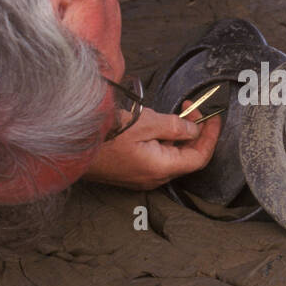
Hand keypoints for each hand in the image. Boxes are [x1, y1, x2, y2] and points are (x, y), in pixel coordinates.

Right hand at [82, 104, 220, 189]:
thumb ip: (175, 126)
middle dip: (195, 133)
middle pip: (187, 157)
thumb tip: (194, 129)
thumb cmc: (106, 135)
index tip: (213, 116)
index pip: (199, 157)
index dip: (210, 136)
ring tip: (173, 113)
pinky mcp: (132, 172)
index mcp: (162, 167)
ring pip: (171, 157)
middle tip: (191, 108)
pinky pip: (157, 158)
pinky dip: (163, 141)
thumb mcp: (146, 123)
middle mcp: (155, 177)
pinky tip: (156, 125)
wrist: (73, 145)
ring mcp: (142, 177)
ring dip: (178, 136)